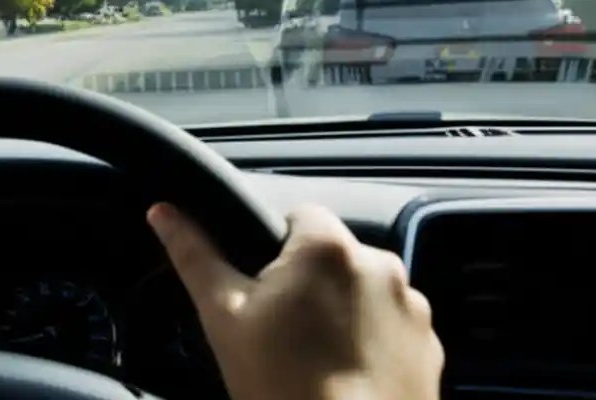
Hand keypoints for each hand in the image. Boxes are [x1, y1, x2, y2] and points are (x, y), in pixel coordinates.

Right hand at [147, 203, 442, 399]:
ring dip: (343, 311)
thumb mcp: (224, 317)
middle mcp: (381, 266)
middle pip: (332, 256)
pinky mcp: (431, 346)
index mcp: (328, 248)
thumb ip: (194, 255)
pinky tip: (346, 374)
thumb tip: (164, 212)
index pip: (299, 216)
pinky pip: (393, 327)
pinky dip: (372, 342)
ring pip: (364, 292)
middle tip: (282, 331)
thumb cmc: (282, 388)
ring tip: (315, 359)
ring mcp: (413, 308)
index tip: (263, 292)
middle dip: (309, 283)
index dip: (274, 250)